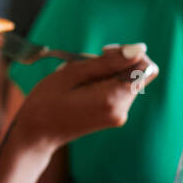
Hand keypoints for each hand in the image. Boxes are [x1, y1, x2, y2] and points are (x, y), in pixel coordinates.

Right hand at [13, 43, 158, 149]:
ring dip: (106, 72)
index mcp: (113, 99)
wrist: (36, 134)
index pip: (146, 67)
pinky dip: (103, 82)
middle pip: (136, 73)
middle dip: (115, 62)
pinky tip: (80, 87)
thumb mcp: (73, 73)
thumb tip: (140, 48)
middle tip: (86, 65)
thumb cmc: (47, 101)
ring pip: (126, 80)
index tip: (103, 53)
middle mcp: (121, 110)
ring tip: (78, 79)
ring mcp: (118, 116)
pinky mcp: (112, 117)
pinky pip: (117, 91)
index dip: (129, 54)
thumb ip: (109, 61)